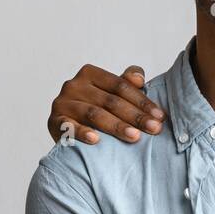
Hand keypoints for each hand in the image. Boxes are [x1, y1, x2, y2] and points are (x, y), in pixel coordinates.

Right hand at [48, 63, 165, 143]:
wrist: (68, 129)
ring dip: (116, 126)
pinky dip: (83, 133)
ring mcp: (62, 103)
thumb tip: (138, 78)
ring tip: (135, 137)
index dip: (142, 101)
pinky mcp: (54, 121)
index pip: (120, 86)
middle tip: (154, 129)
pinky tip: (96, 140)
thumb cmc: (96, 108)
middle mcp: (74, 85)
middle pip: (110, 101)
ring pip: (94, 114)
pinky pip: (69, 127)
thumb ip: (126, 82)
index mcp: (90, 73)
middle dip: (135, 116)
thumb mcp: (111, 93)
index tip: (160, 116)